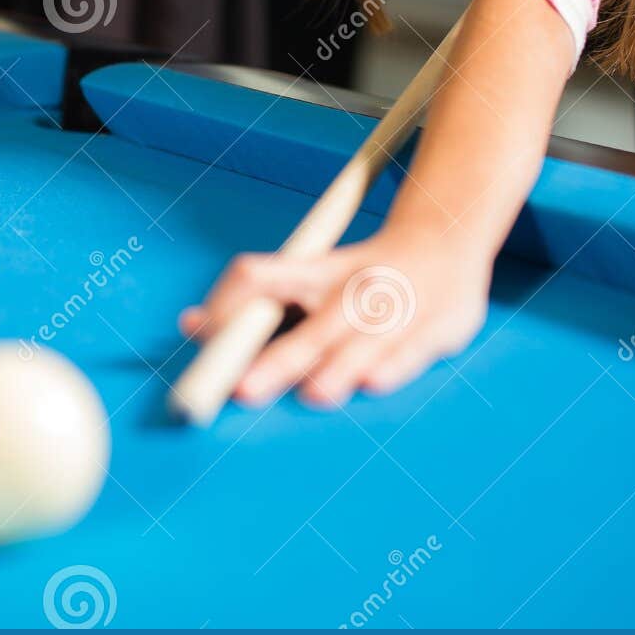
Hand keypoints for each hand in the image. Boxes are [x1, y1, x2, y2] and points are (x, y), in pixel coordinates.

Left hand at [179, 224, 491, 407]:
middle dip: (280, 360)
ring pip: (361, 344)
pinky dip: (390, 368)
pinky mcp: (433, 331)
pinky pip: (408, 354)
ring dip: (336, 369)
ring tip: (313, 394)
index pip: (259, 279)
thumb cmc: (362, 271)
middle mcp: (352, 292)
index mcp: (317, 273)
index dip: (227, 307)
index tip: (200, 334)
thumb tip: (189, 325)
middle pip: (309, 329)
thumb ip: (258, 301)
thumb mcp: (314, 272)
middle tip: (244, 388)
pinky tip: (374, 380)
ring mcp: (395, 313)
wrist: (446, 239)